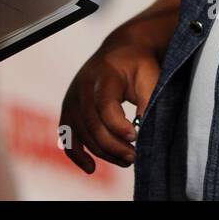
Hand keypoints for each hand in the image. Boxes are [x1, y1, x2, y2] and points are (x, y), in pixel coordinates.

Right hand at [59, 39, 161, 172]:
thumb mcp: (150, 76)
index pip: (105, 107)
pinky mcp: (68, 110)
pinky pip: (67, 137)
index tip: (136, 138)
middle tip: (135, 157)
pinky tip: (91, 168)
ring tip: (127, 160)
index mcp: (103, 75)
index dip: (119, 127)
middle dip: (114, 146)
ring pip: (83, 135)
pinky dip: (77, 155)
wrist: (120, 52)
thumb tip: (144, 131)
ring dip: (104, 153)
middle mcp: (81, 87)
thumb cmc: (138, 65)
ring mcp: (72, 100)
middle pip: (93, 125)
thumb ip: (150, 101)